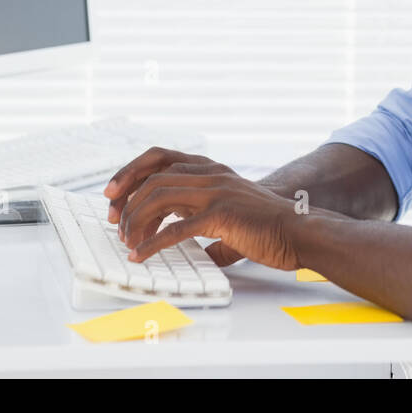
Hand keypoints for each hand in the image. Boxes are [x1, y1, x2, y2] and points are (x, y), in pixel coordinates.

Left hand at [102, 148, 300, 269]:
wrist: (298, 231)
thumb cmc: (269, 226)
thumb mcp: (231, 212)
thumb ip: (206, 219)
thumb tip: (191, 244)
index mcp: (211, 169)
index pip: (160, 158)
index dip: (131, 173)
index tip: (113, 194)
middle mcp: (211, 174)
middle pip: (153, 176)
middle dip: (126, 198)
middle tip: (114, 221)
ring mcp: (216, 192)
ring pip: (160, 197)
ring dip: (136, 219)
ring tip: (128, 240)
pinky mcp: (221, 215)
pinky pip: (177, 228)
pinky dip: (153, 243)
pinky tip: (142, 254)